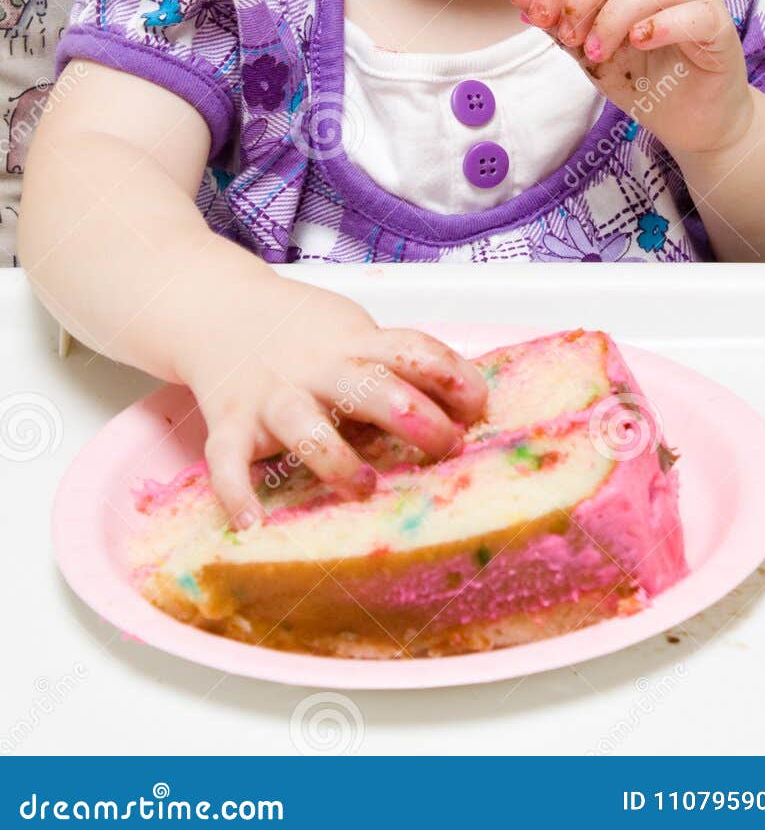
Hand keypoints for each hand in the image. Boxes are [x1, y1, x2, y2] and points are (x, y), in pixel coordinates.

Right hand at [177, 273, 487, 528]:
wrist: (221, 306)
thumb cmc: (305, 334)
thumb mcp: (355, 333)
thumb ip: (395, 366)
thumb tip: (462, 410)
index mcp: (356, 344)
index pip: (412, 351)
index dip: (452, 375)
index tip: (478, 405)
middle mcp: (318, 369)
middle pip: (369, 387)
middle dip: (412, 415)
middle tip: (447, 446)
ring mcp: (273, 396)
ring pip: (304, 424)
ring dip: (337, 457)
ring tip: (366, 486)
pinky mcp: (231, 422)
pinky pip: (227, 459)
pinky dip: (236, 491)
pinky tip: (252, 524)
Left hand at [506, 0, 755, 160]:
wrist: (691, 123)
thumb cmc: (644, 80)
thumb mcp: (588, 52)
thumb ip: (557, 21)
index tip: (538, 15)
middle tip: (568, 37)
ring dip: (615, 14)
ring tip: (596, 52)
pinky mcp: (719, 27)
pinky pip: (693, 13)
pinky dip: (661, 24)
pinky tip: (639, 42)